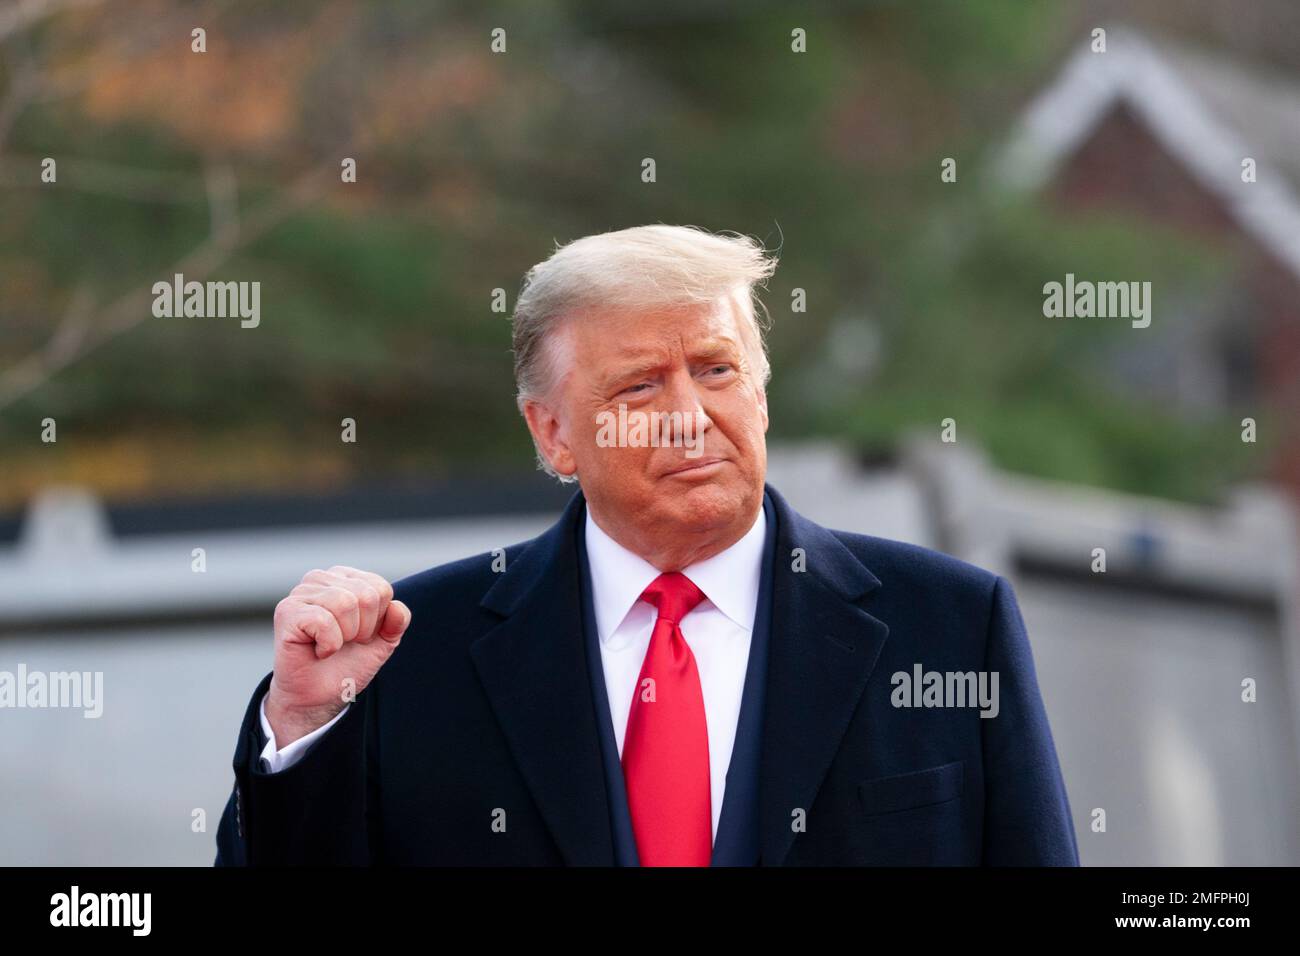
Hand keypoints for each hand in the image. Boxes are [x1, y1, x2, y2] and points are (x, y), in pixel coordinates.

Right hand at [264, 565, 409, 746]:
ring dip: (345, 636)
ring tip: (330, 645)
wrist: (318, 696)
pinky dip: (328, 645)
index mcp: (345, 577)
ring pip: (345, 604)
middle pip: (366, 595)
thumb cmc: (347, 663)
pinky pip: (323, 621)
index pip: (381, 588)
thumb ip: (397, 622)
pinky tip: (317, 650)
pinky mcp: (286, 611)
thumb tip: (397, 607)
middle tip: (344, 643)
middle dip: (363, 629)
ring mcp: (300, 592)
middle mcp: (321, 578)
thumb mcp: (382, 642)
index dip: (377, 620)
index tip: (359, 635)